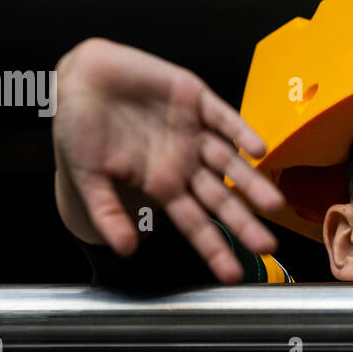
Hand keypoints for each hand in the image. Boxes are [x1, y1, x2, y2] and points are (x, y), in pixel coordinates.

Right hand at [52, 37, 285, 282]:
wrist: (79, 77)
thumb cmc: (80, 127)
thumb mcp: (87, 175)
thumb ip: (107, 211)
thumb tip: (125, 250)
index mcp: (161, 184)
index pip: (194, 223)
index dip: (213, 248)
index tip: (232, 274)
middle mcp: (183, 161)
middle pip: (220, 198)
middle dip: (243, 222)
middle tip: (267, 247)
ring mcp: (192, 131)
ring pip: (230, 162)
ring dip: (251, 182)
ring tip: (272, 204)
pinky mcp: (194, 98)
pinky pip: (223, 118)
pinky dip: (240, 131)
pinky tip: (257, 149)